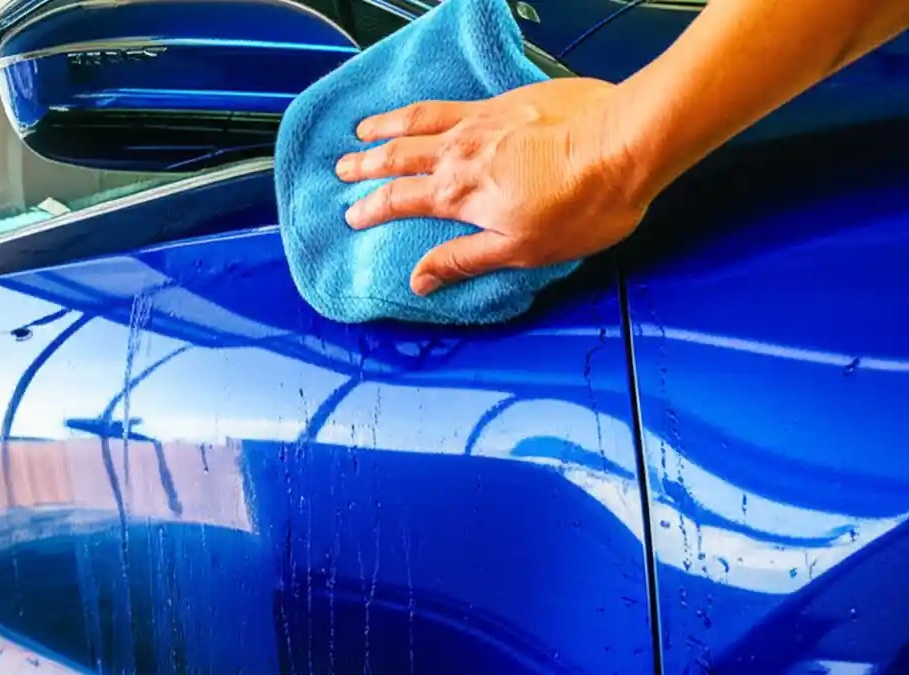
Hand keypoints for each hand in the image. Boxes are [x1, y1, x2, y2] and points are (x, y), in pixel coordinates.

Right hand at [336, 78, 651, 295]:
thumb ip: (464, 260)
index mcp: (459, 194)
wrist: (626, 142)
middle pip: (399, 156)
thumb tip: (419, 278)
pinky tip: (422, 108)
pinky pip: (449, 101)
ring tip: (365, 130)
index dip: (370, 209)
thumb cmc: (584, 203)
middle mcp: (460, 153)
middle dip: (367, 164)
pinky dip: (423, 106)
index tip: (351, 216)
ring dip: (386, 126)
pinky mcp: (506, 101)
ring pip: (418, 121)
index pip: (400, 200)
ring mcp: (482, 121)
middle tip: (343, 169)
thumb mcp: (521, 250)